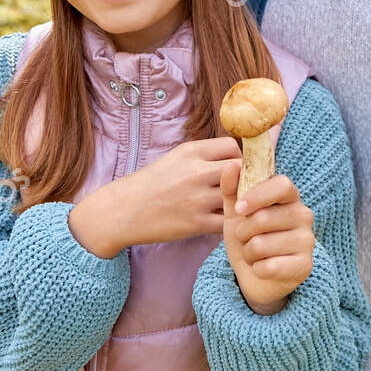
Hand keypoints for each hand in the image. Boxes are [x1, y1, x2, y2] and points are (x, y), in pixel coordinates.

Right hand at [68, 137, 240, 257]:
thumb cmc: (151, 184)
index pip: (233, 147)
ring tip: (238, 206)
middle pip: (242, 170)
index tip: (236, 170)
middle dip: (246, 179)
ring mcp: (198, 198)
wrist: (123, 210)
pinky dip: (231, 222)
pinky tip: (225, 221)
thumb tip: (236, 156)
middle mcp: (196, 172)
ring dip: (241, 202)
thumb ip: (203, 156)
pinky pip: (228, 221)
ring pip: (239, 196)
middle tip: (244, 189)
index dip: (239, 159)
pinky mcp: (197, 223)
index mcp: (191, 152)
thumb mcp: (175, 158)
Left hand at [219, 160, 314, 315]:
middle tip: (245, 238)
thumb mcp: (236, 212)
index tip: (239, 208)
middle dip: (243, 232)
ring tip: (254, 254)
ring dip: (248, 252)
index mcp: (289, 197)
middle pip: (264, 218)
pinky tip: (263, 268)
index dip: (258, 195)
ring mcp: (307, 241)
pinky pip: (268, 266)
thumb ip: (232, 188)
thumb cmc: (248, 238)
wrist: (255, 275)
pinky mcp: (305, 266)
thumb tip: (232, 164)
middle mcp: (303, 215)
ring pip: (261, 244)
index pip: (282, 185)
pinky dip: (256, 269)